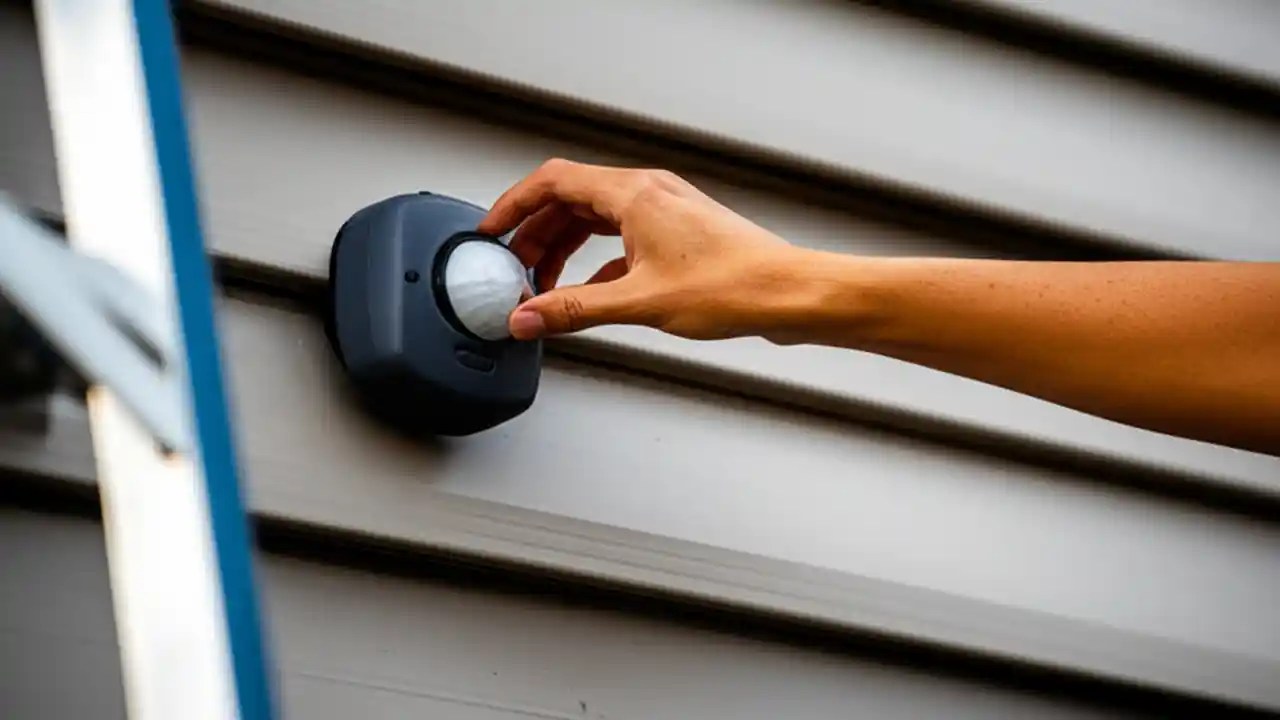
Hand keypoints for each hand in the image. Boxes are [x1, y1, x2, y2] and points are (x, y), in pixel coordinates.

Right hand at [478, 159, 801, 340]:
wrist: (788, 293)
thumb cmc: (735, 285)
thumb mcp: (638, 302)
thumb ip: (574, 310)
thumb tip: (528, 317)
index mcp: (634, 194)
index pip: (552, 182)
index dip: (513, 205)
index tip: (490, 231)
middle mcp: (648, 193)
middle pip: (571, 201)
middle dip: (536, 235)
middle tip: (512, 268)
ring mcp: (664, 211)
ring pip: (595, 219)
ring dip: (564, 248)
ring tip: (544, 283)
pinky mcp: (678, 234)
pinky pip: (620, 238)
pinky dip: (596, 261)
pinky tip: (589, 292)